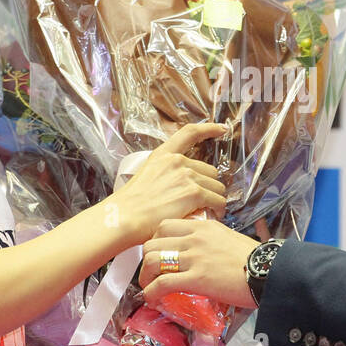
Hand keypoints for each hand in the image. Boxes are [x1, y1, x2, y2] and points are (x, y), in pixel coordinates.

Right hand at [109, 123, 227, 240]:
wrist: (124, 218)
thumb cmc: (131, 205)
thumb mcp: (145, 175)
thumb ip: (166, 172)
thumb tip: (182, 183)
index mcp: (164, 155)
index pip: (190, 133)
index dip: (209, 128)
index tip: (222, 128)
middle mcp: (177, 161)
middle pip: (210, 171)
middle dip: (209, 186)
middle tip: (203, 201)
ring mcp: (187, 176)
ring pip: (217, 187)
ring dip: (214, 199)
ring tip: (206, 211)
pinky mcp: (194, 193)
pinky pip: (217, 200)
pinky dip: (218, 209)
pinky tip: (212, 215)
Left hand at [138, 218, 259, 309]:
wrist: (269, 270)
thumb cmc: (255, 257)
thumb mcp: (228, 238)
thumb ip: (210, 240)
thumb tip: (200, 252)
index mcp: (203, 226)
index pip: (164, 225)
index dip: (155, 240)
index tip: (158, 253)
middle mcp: (194, 238)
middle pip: (153, 242)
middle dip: (147, 259)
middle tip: (152, 272)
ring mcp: (195, 258)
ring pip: (154, 260)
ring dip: (146, 276)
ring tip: (150, 287)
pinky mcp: (197, 279)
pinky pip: (162, 283)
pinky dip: (151, 292)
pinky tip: (152, 299)